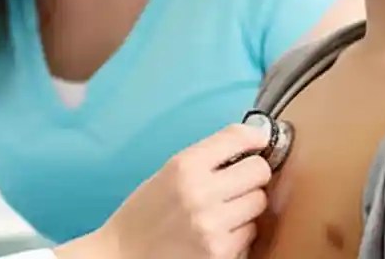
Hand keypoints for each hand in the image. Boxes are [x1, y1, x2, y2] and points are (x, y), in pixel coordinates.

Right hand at [59, 123, 272, 258]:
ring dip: (247, 205)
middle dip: (252, 175)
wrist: (124, 254)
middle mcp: (200, 192)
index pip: (237, 137)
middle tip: (238, 182)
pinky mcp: (220, 252)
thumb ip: (207, 157)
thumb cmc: (145, 213)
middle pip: (259, 170)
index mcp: (183, 166)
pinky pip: (251, 232)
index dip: (254, 139)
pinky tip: (219, 231)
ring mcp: (212, 225)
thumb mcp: (168, 172)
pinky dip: (240, 231)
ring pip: (259, 202)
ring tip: (224, 210)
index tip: (258, 142)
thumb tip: (253, 140)